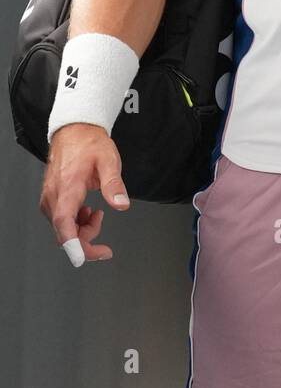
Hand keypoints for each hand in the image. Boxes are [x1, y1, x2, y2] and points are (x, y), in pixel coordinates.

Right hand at [40, 125, 130, 266]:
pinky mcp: (52, 197)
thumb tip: (121, 204)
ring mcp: (50, 197)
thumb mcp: (108, 160)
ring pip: (62, 229)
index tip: (81, 258)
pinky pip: (60, 220)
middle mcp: (54, 195)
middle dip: (84, 243)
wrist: (75, 129)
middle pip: (63, 233)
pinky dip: (75, 223)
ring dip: (81, 232)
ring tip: (97, 215)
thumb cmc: (89, 143)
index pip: (64, 222)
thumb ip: (114, 184)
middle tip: (105, 246)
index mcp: (68, 187)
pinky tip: (87, 212)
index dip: (72, 244)